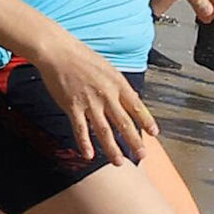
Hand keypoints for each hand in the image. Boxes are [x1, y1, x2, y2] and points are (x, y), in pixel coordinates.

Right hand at [26, 29, 152, 167]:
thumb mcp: (108, 68)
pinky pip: (80, 129)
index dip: (146, 120)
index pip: (136, 106)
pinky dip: (84, 143)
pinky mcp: (72, 106)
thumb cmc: (83, 57)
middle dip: (134, 141)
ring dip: (112, 148)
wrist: (58, 52)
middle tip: (142, 155)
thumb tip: (132, 98)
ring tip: (118, 162)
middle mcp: (106, 95)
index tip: (154, 133)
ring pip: (104, 130)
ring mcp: (89, 102)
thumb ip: (118, 85)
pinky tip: (88, 155)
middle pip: (124, 122)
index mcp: (117, 83)